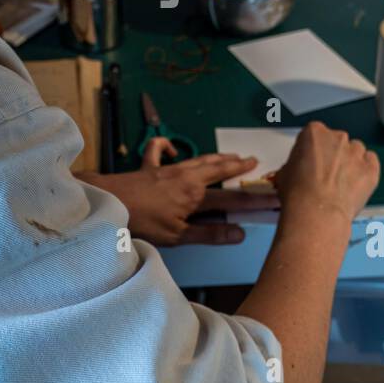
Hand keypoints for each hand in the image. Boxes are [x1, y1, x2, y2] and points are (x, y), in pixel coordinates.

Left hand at [83, 139, 272, 245]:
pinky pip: (157, 151)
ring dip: (215, 157)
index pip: (232, 198)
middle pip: (217, 170)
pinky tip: (171, 148)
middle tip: (253, 162)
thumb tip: (241, 234)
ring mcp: (166, 169)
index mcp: (196, 194)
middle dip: (236, 167)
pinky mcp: (148, 167)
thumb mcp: (179, 236)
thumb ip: (210, 234)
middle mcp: (185, 177)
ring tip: (229, 155)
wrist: (110, 202)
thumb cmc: (144, 222)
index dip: (254, 198)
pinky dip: (165, 146)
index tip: (273, 196)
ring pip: (197, 159)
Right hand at [272, 121, 379, 226]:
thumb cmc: (296, 193)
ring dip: (350, 161)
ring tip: (342, 182)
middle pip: (337, 141)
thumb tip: (300, 172)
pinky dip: (365, 169)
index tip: (309, 164)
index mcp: (313, 133)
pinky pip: (371, 161)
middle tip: (325, 175)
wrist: (317, 213)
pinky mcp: (371, 168)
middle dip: (332, 155)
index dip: (312, 151)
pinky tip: (356, 183)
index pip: (314, 136)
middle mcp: (337, 137)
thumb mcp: (284, 172)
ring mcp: (356, 152)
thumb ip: (296, 164)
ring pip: (356, 150)